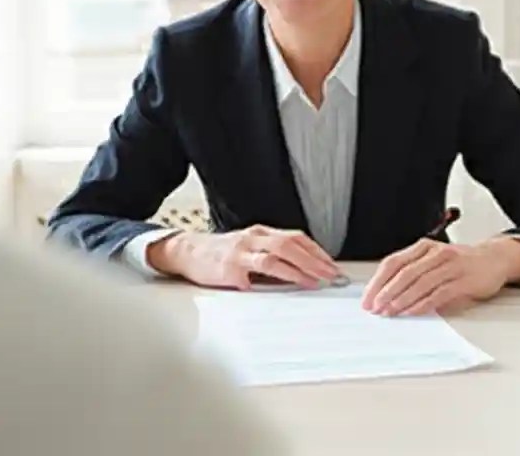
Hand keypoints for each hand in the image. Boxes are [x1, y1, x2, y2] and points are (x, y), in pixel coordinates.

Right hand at [147, 225, 341, 289]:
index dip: (316, 251)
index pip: (296, 237)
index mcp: (261, 233)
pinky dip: (271, 279)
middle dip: (314, 260)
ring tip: (315, 281)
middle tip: (331, 274)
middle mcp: (254, 238)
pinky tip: (284, 286)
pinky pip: (254, 273)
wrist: (187, 252)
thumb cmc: (220, 253)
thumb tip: (303, 270)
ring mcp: (241, 252)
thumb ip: (271, 255)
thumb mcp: (248, 247)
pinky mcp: (230, 268)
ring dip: (299, 269)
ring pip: (276, 256)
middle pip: (290, 245)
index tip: (332, 264)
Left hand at [362, 239, 519, 316]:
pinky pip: (438, 293)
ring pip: (419, 283)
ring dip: (401, 300)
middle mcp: (435, 253)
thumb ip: (413, 273)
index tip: (367, 298)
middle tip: (375, 308)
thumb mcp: (434, 262)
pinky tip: (412, 312)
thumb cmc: (460, 263)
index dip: (377, 281)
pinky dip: (422, 304)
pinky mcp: (464, 279)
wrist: (494, 259)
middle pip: (404, 273)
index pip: (393, 262)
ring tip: (390, 313)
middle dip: (386, 292)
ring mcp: (450, 265)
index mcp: (423, 247)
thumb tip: (385, 296)